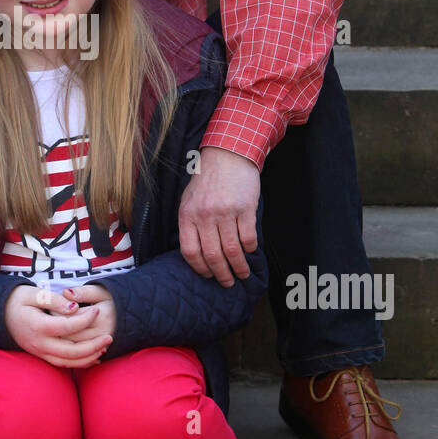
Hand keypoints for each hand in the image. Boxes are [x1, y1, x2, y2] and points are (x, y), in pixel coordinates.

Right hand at [4, 284, 113, 368]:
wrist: (0, 314)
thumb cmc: (18, 300)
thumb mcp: (33, 293)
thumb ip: (54, 300)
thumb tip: (75, 307)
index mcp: (38, 326)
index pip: (67, 326)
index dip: (85, 320)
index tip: (97, 311)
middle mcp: (39, 343)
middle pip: (71, 351)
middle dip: (93, 345)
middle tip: (109, 336)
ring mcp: (40, 352)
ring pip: (68, 362)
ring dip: (89, 357)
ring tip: (104, 347)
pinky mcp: (41, 356)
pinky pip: (62, 365)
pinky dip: (79, 364)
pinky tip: (93, 358)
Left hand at [178, 146, 260, 286]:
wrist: (227, 156)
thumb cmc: (207, 182)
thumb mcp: (189, 201)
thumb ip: (190, 225)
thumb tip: (196, 256)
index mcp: (187, 215)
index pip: (190, 252)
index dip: (199, 268)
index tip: (208, 275)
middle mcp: (205, 215)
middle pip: (212, 255)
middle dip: (221, 274)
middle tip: (227, 283)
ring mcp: (225, 212)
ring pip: (232, 250)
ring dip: (238, 267)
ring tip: (242, 274)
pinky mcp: (244, 208)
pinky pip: (248, 237)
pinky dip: (250, 249)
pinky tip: (250, 251)